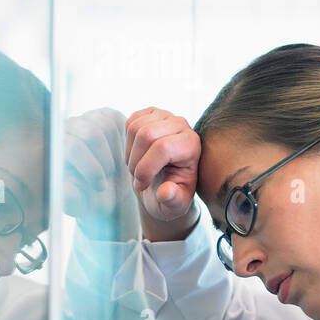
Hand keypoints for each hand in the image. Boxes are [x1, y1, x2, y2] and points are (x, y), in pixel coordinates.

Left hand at [63, 107, 139, 239]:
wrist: (109, 190)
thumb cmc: (88, 197)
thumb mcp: (80, 204)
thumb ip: (71, 199)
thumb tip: (66, 190)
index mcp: (53, 146)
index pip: (72, 146)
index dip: (90, 168)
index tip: (99, 187)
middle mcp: (65, 128)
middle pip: (90, 134)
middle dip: (103, 162)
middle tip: (106, 181)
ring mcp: (84, 119)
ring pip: (105, 126)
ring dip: (113, 153)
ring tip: (110, 170)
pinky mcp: (104, 115)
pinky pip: (118, 122)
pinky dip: (123, 143)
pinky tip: (119, 158)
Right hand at [124, 107, 200, 223]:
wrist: (164, 184)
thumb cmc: (171, 195)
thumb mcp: (175, 205)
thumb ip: (173, 200)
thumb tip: (165, 192)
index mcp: (192, 145)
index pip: (163, 147)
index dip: (146, 169)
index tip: (142, 185)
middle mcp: (181, 125)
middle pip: (146, 134)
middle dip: (136, 161)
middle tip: (138, 179)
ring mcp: (165, 116)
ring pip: (135, 128)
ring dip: (130, 154)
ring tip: (138, 168)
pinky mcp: (151, 113)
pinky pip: (130, 122)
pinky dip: (127, 143)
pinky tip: (136, 155)